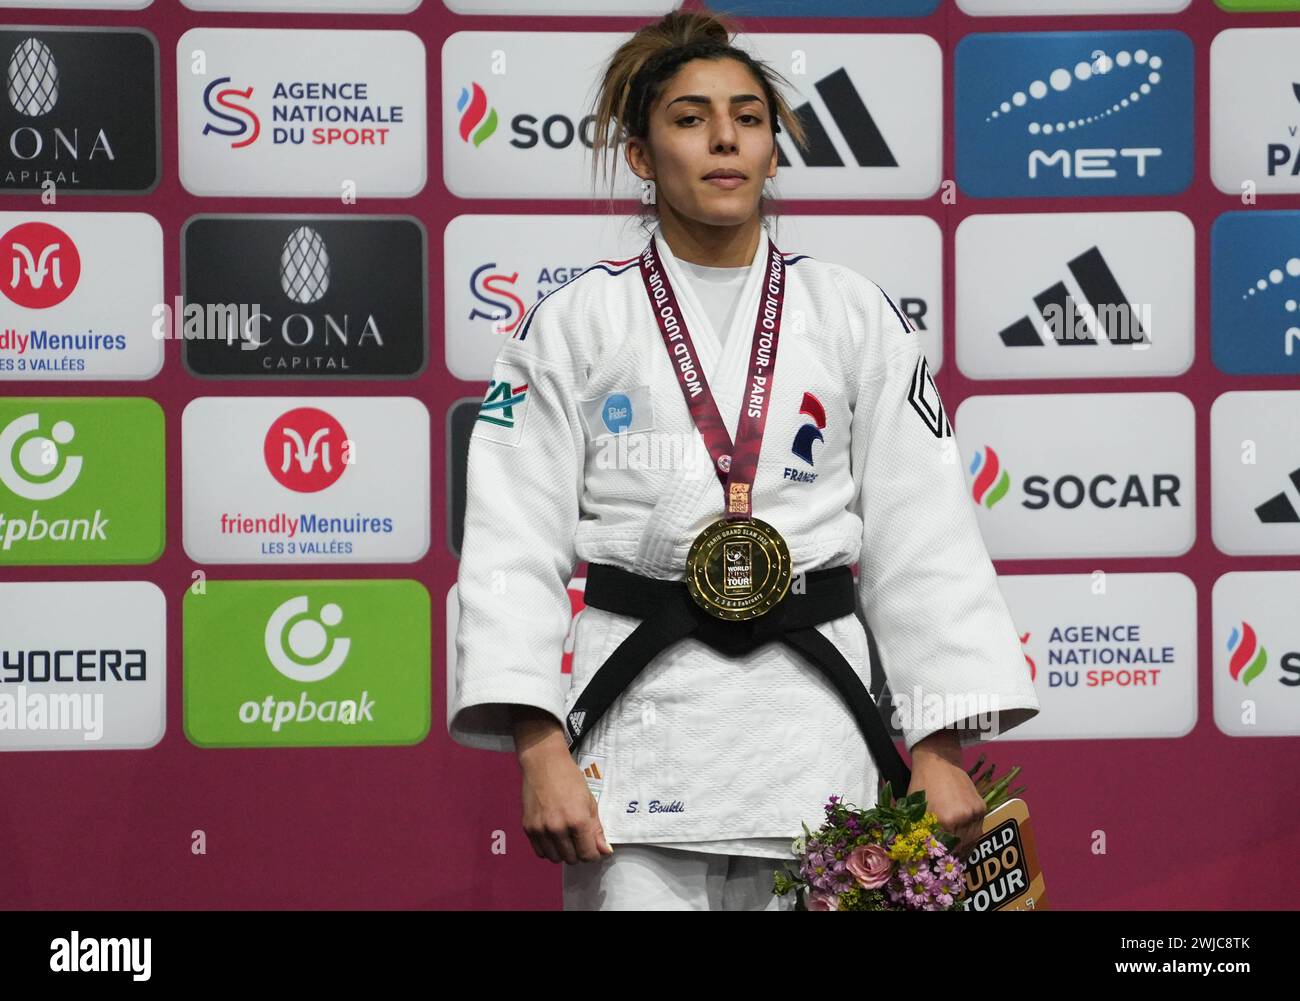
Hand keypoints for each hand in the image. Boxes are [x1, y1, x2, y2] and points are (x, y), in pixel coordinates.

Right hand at [513, 707, 613, 864]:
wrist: (543, 763)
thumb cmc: (570, 779)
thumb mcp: (589, 802)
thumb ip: (597, 829)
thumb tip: (605, 851)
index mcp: (577, 820)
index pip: (588, 854)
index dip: (594, 853)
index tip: (594, 847)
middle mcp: (558, 828)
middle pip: (572, 859)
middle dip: (579, 852)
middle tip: (579, 838)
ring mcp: (541, 829)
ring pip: (555, 858)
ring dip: (563, 852)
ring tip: (566, 837)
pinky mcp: (528, 828)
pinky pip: (540, 852)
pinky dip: (549, 849)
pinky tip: (553, 836)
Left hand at [907, 729, 986, 859]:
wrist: (938, 761)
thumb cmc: (921, 784)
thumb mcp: (913, 808)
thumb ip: (919, 831)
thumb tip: (920, 851)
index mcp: (943, 820)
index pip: (943, 850)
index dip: (939, 858)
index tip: (935, 863)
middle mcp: (962, 818)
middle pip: (959, 848)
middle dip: (952, 856)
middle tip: (946, 862)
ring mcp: (974, 813)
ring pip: (972, 841)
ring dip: (964, 850)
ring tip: (956, 855)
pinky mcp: (982, 808)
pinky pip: (979, 830)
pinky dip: (972, 837)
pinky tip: (964, 841)